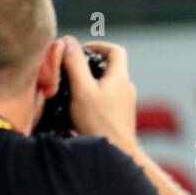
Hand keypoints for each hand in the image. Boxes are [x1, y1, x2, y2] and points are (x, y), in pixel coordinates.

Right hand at [61, 36, 138, 151]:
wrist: (117, 153)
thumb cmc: (99, 122)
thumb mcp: (82, 89)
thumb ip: (75, 64)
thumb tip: (68, 41)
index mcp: (120, 77)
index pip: (115, 50)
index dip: (98, 46)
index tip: (81, 50)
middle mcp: (126, 88)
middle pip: (110, 68)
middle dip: (90, 67)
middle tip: (71, 72)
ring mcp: (125, 105)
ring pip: (108, 87)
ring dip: (91, 85)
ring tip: (72, 92)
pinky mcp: (120, 119)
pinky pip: (107, 102)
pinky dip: (94, 100)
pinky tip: (79, 111)